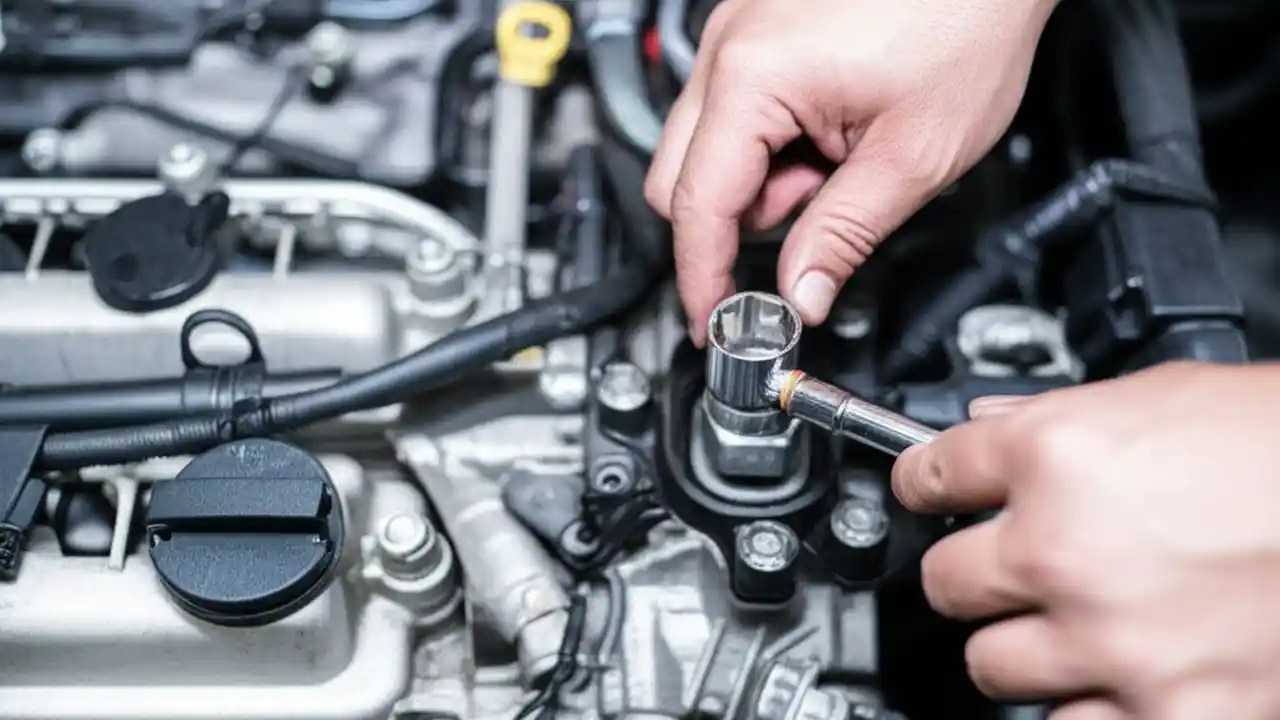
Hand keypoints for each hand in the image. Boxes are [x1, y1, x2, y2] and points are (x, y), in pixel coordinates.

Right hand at [644, 0, 1059, 343]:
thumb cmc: (968, 22)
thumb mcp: (912, 156)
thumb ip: (842, 236)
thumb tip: (799, 294)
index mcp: (753, 77)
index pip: (696, 204)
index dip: (701, 278)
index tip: (713, 324)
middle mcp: (727, 48)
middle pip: (680, 178)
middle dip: (736, 224)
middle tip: (807, 233)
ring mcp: (737, 35)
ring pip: (708, 149)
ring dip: (763, 182)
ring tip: (842, 162)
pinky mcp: (756, 31)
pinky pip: (734, 112)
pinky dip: (774, 144)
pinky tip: (833, 134)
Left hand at [892, 363, 1279, 718]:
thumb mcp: (1161, 400)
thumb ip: (1060, 423)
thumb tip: (989, 430)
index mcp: (1057, 455)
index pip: (929, 475)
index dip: (927, 484)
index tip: (931, 494)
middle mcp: (1067, 548)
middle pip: (945, 582)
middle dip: (975, 572)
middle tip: (1015, 564)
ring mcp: (1114, 640)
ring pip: (991, 666)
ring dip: (1026, 646)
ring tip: (1081, 621)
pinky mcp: (1169, 714)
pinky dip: (1089, 704)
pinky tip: (1124, 672)